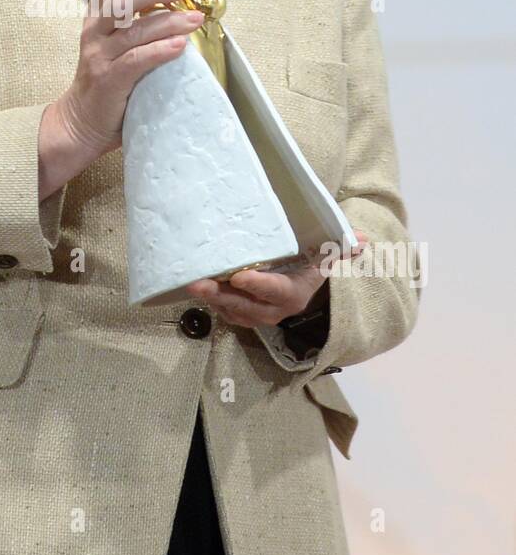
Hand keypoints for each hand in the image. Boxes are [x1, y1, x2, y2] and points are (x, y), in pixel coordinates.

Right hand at [54, 0, 203, 159]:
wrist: (81, 124)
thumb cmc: (108, 83)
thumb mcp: (117, 48)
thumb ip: (138, 28)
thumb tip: (181, 11)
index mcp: (98, 20)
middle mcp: (95, 33)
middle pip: (121, 1)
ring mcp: (100, 57)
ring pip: (135, 30)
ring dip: (169, 22)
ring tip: (195, 19)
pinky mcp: (109, 80)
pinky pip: (136, 60)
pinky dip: (160, 51)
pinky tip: (180, 47)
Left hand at [185, 230, 369, 327]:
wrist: (305, 289)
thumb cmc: (312, 266)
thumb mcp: (327, 257)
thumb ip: (340, 247)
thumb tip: (362, 239)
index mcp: (293, 294)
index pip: (275, 291)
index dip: (257, 286)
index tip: (239, 277)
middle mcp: (274, 310)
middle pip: (245, 306)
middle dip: (221, 296)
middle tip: (198, 284)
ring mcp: (257, 314)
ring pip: (231, 311)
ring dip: (211, 300)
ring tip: (191, 285)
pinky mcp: (243, 313)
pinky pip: (226, 312)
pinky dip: (212, 302)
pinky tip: (197, 287)